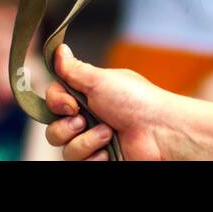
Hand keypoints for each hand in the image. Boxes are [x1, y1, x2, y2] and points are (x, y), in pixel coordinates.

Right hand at [43, 44, 169, 160]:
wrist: (160, 132)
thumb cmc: (136, 101)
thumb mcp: (99, 80)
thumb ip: (73, 68)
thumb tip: (58, 49)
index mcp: (86, 96)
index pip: (52, 100)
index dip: (55, 103)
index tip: (69, 104)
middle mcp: (87, 119)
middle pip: (53, 127)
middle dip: (67, 126)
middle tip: (84, 120)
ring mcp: (93, 141)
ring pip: (64, 148)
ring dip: (85, 141)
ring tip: (108, 134)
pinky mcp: (99, 159)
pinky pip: (79, 162)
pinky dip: (94, 156)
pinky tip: (109, 151)